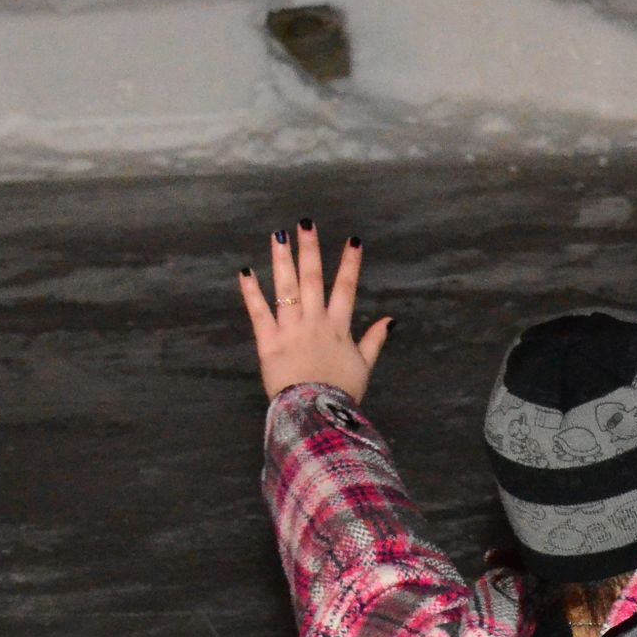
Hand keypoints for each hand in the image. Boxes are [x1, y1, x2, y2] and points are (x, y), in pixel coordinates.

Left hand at [236, 220, 393, 401]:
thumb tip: (390, 319)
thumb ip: (374, 340)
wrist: (315, 413)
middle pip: (312, 279)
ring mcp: (291, 329)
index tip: (353, 241)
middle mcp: (315, 322)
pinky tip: (246, 271)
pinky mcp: (269, 341)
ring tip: (278, 235)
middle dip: (310, 249)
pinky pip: (259, 312)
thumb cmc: (340, 393)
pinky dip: (251, 292)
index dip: (350, 264)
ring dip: (282, 259)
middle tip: (305, 223)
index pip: (346, 289)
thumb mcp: (363, 367)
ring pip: (286, 287)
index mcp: (338, 328)